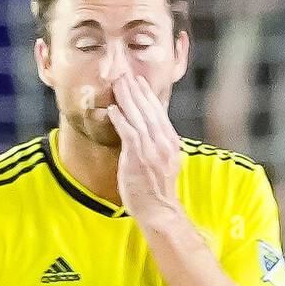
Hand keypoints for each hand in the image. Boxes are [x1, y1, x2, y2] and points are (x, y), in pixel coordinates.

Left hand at [106, 73, 182, 220]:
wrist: (159, 210)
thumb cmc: (157, 189)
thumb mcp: (164, 161)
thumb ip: (158, 143)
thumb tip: (147, 128)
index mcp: (171, 141)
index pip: (159, 112)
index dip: (148, 95)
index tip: (138, 82)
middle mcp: (164, 142)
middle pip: (149, 110)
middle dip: (135, 91)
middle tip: (124, 75)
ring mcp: (152, 149)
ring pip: (138, 117)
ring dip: (127, 99)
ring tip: (117, 85)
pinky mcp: (139, 157)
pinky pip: (129, 133)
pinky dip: (120, 119)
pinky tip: (113, 109)